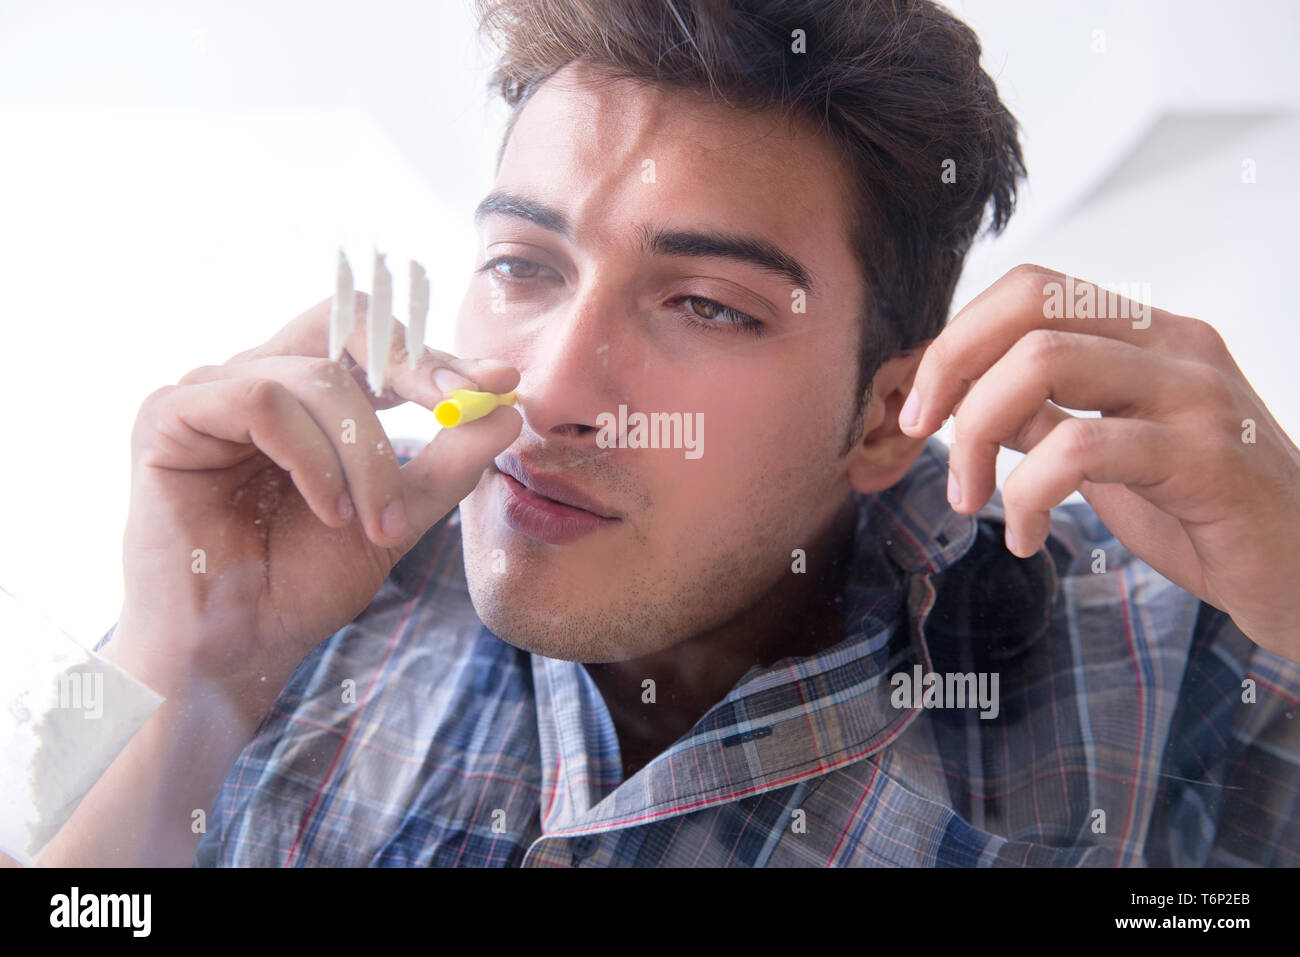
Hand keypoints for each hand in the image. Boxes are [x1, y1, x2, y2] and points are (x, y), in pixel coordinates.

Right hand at [116, 293, 521, 712]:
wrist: (240, 650)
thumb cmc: (304, 584)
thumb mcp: (396, 518)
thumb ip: (446, 463)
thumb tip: (505, 411)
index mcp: (304, 397)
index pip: (375, 340)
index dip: (438, 353)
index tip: (500, 383)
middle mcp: (256, 379)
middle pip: (345, 322)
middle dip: (415, 365)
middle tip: (457, 403)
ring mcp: (209, 391)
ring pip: (317, 379)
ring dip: (364, 456)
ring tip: (373, 522)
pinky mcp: (168, 415)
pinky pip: (261, 400)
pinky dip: (311, 458)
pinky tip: (327, 510)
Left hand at [899, 263, 1299, 663]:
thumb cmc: (1203, 513)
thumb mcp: (1104, 455)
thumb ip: (1041, 417)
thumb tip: (957, 397)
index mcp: (1148, 334)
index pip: (1031, 288)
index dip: (957, 337)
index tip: (920, 405)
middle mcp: (1175, 346)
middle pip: (1029, 307)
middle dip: (950, 367)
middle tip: (920, 435)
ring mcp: (1196, 395)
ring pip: (1045, 361)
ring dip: (978, 434)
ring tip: (973, 498)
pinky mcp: (1208, 457)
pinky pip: (1082, 446)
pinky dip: (1027, 495)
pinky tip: (1024, 537)